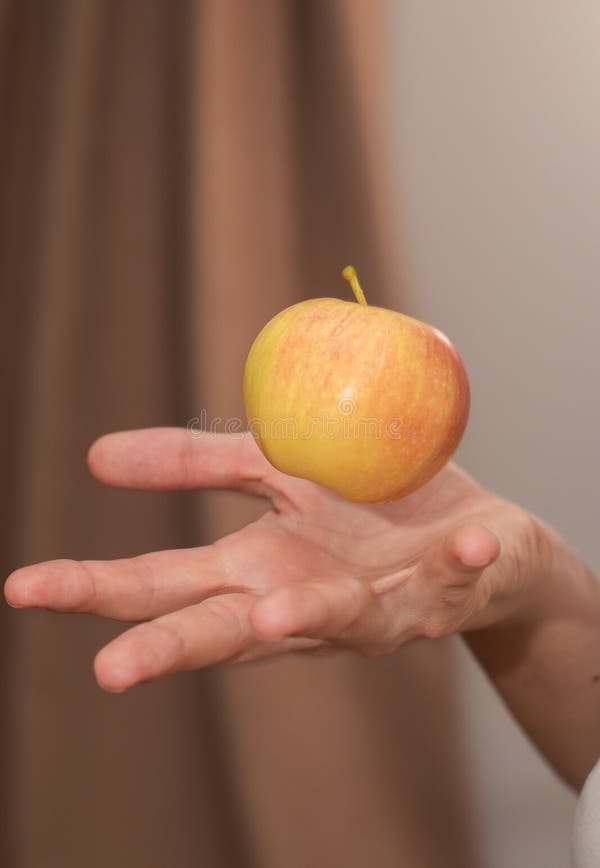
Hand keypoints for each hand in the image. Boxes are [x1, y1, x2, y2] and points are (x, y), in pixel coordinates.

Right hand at [4, 428, 544, 690]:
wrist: (475, 534)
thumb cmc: (364, 504)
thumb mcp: (276, 469)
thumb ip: (196, 463)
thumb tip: (93, 455)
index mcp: (256, 572)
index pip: (162, 583)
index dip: (93, 590)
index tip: (22, 589)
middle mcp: (302, 603)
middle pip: (225, 630)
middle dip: (168, 649)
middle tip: (110, 671)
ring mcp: (373, 608)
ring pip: (336, 620)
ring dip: (307, 616)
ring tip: (274, 612)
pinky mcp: (443, 594)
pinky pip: (452, 579)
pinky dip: (457, 565)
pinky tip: (465, 544)